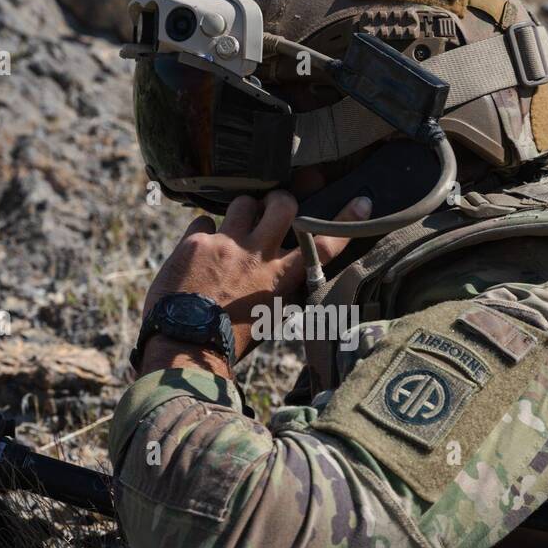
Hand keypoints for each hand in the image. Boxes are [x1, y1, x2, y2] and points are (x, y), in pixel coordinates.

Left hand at [139, 189, 370, 375]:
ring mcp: (226, 244)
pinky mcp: (195, 242)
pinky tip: (199, 251)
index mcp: (280, 278)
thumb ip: (283, 290)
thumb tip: (292, 275)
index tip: (362, 201)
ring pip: (243, 203)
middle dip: (281, 201)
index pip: (323, 245)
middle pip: (283, 205)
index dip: (345, 221)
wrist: (186, 346)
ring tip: (233, 230)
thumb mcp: (269, 318)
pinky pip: (202, 219)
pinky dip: (203, 232)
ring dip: (242, 212)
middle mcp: (257, 255)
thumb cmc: (230, 339)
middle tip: (273, 208)